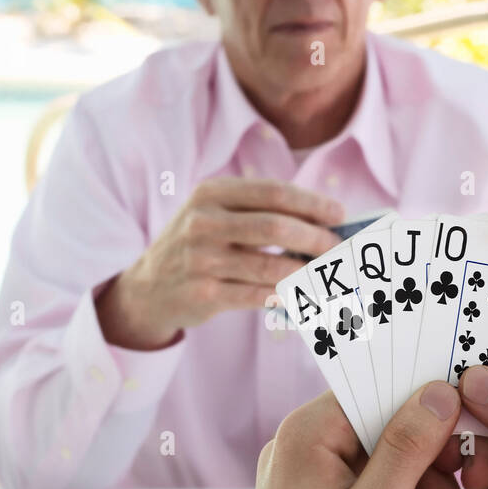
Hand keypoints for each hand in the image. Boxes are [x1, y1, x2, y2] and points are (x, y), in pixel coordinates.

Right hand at [96, 178, 344, 348]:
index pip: (273, 192)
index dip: (311, 204)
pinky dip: (285, 296)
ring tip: (326, 274)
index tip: (338, 215)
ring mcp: (201, 260)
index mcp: (211, 194)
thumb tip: (320, 221)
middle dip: (315, 238)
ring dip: (306, 272)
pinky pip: (258, 296)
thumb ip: (258, 211)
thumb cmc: (198, 245)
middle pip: (275, 227)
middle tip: (337, 248)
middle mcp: (203, 223)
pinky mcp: (204, 294)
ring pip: (270, 267)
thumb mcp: (215, 214)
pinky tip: (301, 294)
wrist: (149, 288)